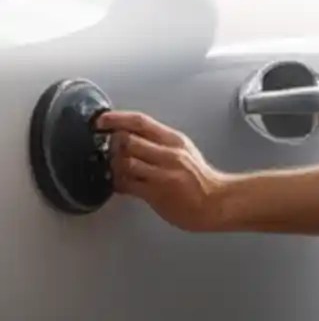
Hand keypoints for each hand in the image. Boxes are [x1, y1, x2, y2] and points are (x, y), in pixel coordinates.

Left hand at [97, 110, 231, 231]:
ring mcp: (163, 174)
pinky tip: (120, 183)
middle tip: (109, 150)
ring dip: (113, 166)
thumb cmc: (199, 178)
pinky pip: (125, 184)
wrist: (215, 202)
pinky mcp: (156, 193)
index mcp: (175, 140)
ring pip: (124, 162)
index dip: (117, 119)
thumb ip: (158, 142)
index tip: (101, 120)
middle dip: (112, 145)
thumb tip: (128, 134)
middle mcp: (169, 154)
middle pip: (127, 140)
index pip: (141, 122)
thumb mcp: (183, 151)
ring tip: (116, 169)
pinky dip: (117, 182)